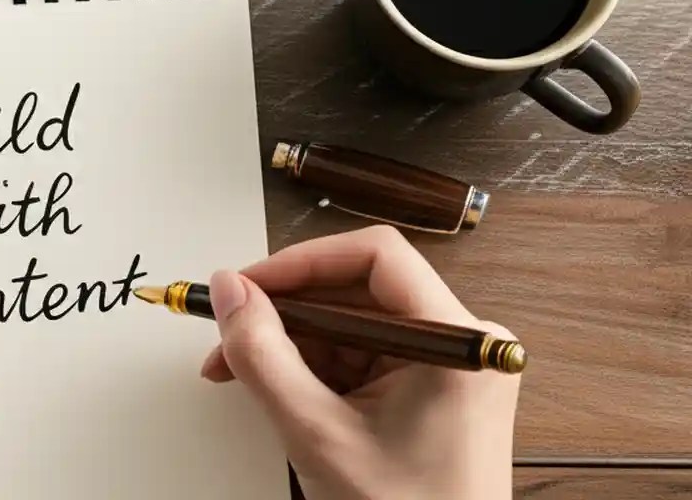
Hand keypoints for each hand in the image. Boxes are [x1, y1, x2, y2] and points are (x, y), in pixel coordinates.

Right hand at [201, 226, 520, 499]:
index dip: (302, 261)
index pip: (377, 256)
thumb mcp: (317, 433)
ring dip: (291, 341)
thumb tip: (229, 292)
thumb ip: (263, 356)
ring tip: (239, 368)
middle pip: (358, 288)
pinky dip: (312, 367)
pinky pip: (360, 354)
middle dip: (285, 310)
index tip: (249, 284)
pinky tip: (275, 386)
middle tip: (229, 328)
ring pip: (352, 322)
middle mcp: (462, 343)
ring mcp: (447, 365)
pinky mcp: (429, 386)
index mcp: (457, 343)